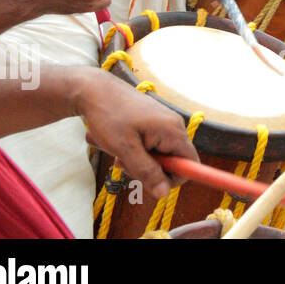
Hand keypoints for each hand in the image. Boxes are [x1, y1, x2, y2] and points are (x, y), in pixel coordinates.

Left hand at [75, 70, 198, 200]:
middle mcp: (173, 126)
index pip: (190, 164)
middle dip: (149, 168)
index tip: (148, 180)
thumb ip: (146, 171)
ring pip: (158, 153)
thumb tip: (164, 194)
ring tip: (116, 153)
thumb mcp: (125, 149)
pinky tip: (117, 143)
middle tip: (124, 164)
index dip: (173, 178)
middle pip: (172, 160)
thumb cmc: (109, 116)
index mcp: (172, 131)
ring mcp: (164, 122)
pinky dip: (135, 149)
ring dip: (138, 160)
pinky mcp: (153, 121)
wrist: (94, 89)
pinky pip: (151, 143)